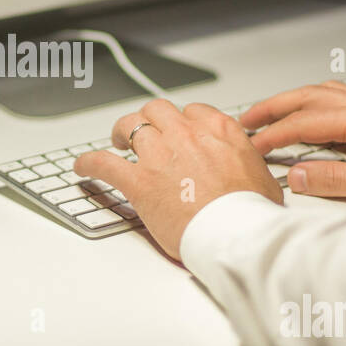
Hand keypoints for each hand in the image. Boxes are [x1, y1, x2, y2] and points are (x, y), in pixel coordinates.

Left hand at [74, 99, 283, 259]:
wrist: (237, 234)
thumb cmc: (252, 213)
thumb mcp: (262, 178)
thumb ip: (247, 165)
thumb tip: (248, 173)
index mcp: (218, 131)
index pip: (192, 111)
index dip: (180, 121)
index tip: (178, 131)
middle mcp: (186, 136)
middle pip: (157, 111)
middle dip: (148, 119)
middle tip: (144, 131)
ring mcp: (160, 156)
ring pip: (130, 126)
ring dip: (120, 132)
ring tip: (117, 142)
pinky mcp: (139, 182)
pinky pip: (104, 163)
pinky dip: (89, 162)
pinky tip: (82, 166)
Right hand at [241, 81, 345, 205]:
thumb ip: (336, 180)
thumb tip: (299, 176)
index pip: (303, 123)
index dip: (272, 136)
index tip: (251, 148)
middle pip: (305, 98)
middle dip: (271, 108)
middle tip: (246, 120)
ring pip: (320, 93)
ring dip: (291, 102)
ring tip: (271, 114)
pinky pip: (337, 98)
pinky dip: (313, 102)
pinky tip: (312, 114)